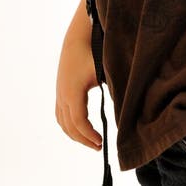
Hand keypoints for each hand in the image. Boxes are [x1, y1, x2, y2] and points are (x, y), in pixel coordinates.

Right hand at [55, 32, 102, 150]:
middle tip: (99, 146)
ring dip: (75, 134)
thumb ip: (113, 90)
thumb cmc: (93, 53)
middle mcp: (63, 95)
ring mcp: (59, 94)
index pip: (79, 121)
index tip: (101, 142)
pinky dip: (68, 126)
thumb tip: (125, 109)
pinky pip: (60, 115)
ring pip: (62, 122)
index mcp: (73, 92)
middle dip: (83, 139)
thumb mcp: (104, 72)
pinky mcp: (60, 91)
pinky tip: (80, 128)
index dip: (89, 135)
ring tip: (91, 140)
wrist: (77, 39)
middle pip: (69, 127)